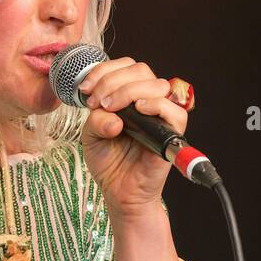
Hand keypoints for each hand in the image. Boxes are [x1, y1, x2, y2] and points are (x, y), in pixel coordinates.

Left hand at [78, 57, 188, 218]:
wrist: (119, 192)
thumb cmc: (109, 163)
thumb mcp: (90, 136)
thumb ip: (95, 119)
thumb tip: (110, 113)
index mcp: (129, 96)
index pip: (125, 67)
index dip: (104, 71)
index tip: (86, 89)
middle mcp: (147, 101)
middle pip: (140, 70)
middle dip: (112, 81)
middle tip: (97, 101)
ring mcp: (161, 115)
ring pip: (156, 85)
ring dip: (128, 91)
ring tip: (110, 109)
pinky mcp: (172, 133)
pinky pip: (174, 111)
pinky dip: (156, 105)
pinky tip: (138, 110)